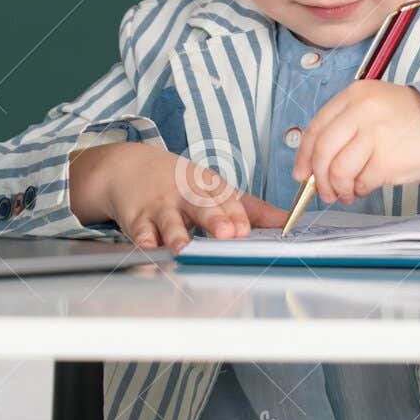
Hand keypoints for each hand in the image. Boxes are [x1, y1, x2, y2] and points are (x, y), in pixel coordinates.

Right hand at [70, 142, 288, 252]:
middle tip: (227, 233)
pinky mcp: (137, 221)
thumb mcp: (215, 190)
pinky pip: (140, 233)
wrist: (129, 167)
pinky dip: (143, 243)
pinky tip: (149, 252)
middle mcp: (186, 196)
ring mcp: (160, 209)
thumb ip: (253, 210)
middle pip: (202, 206)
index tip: (245, 229)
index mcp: (209, 188)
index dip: (236, 214)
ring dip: (176, 234)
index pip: (226, 199)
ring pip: (169, 222)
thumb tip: (290, 222)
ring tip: (183, 247)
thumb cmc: (181, 184)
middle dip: (214, 219)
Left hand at [292, 80, 419, 204]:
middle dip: (317, 177)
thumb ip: (345, 127)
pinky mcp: (387, 160)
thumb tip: (315, 162)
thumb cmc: (411, 121)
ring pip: (337, 170)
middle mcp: (362, 111)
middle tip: (322, 190)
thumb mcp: (375, 108)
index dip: (304, 155)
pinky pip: (360, 182)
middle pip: (322, 150)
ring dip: (338, 188)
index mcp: (355, 95)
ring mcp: (374, 135)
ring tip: (346, 192)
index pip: (316, 127)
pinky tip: (365, 187)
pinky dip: (359, 190)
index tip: (301, 172)